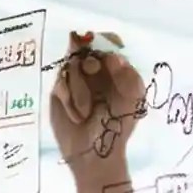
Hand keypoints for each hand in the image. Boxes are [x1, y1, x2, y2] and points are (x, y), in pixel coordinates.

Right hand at [49, 30, 144, 168]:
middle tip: (92, 71)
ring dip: (80, 87)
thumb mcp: (133, 100)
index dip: (103, 41)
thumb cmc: (118, 124)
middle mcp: (93, 70)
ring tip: (88, 109)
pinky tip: (77, 114)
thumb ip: (128, 76)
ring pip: (70, 65)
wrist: (96, 151)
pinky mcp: (59, 91)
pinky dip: (70, 98)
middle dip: (89, 63)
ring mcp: (74, 79)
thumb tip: (113, 56)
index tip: (103, 53)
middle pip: (84, 50)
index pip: (107, 43)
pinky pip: (60, 83)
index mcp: (114, 69)